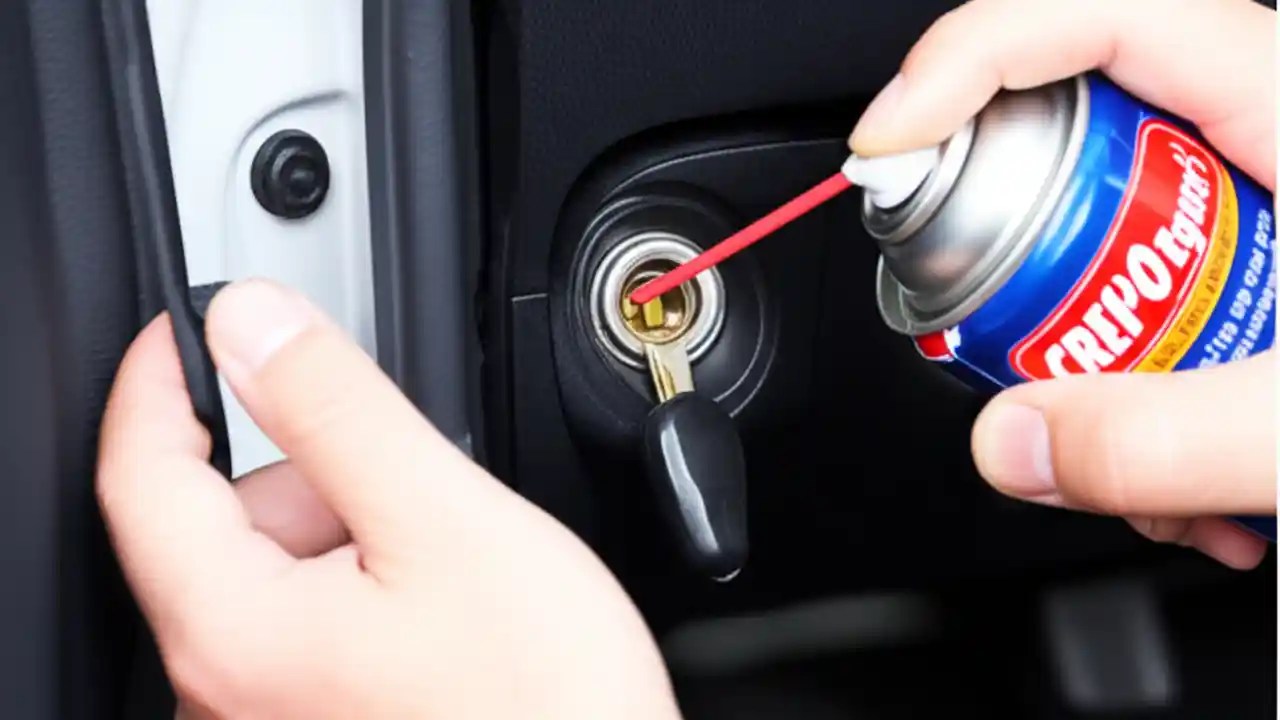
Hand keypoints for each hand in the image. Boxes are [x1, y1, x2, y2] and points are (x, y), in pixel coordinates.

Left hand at [96, 280, 681, 719]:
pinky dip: (353, 582)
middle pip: (218, 522)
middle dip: (305, 472)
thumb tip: (253, 326)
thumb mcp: (442, 520)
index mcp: (234, 632)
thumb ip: (337, 411)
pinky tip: (428, 606)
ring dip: (340, 530)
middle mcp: (225, 690)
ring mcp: (266, 712)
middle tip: (402, 482)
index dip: (162, 379)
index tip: (192, 325)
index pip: (140, 475)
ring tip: (438, 565)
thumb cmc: (538, 703)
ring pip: (268, 568)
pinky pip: (299, 619)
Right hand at [848, 0, 1275, 568]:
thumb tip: (1012, 442)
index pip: (1078, 12)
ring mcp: (1267, 199)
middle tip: (1006, 355)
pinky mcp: (1277, 266)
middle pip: (1066, 143)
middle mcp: (1268, 127)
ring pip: (1107, 249)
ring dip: (1095, 378)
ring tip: (1162, 493)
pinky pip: (1161, 307)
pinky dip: (1155, 409)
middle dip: (1015, 274)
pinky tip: (1210, 499)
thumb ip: (1179, 437)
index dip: (953, 65)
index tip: (885, 149)